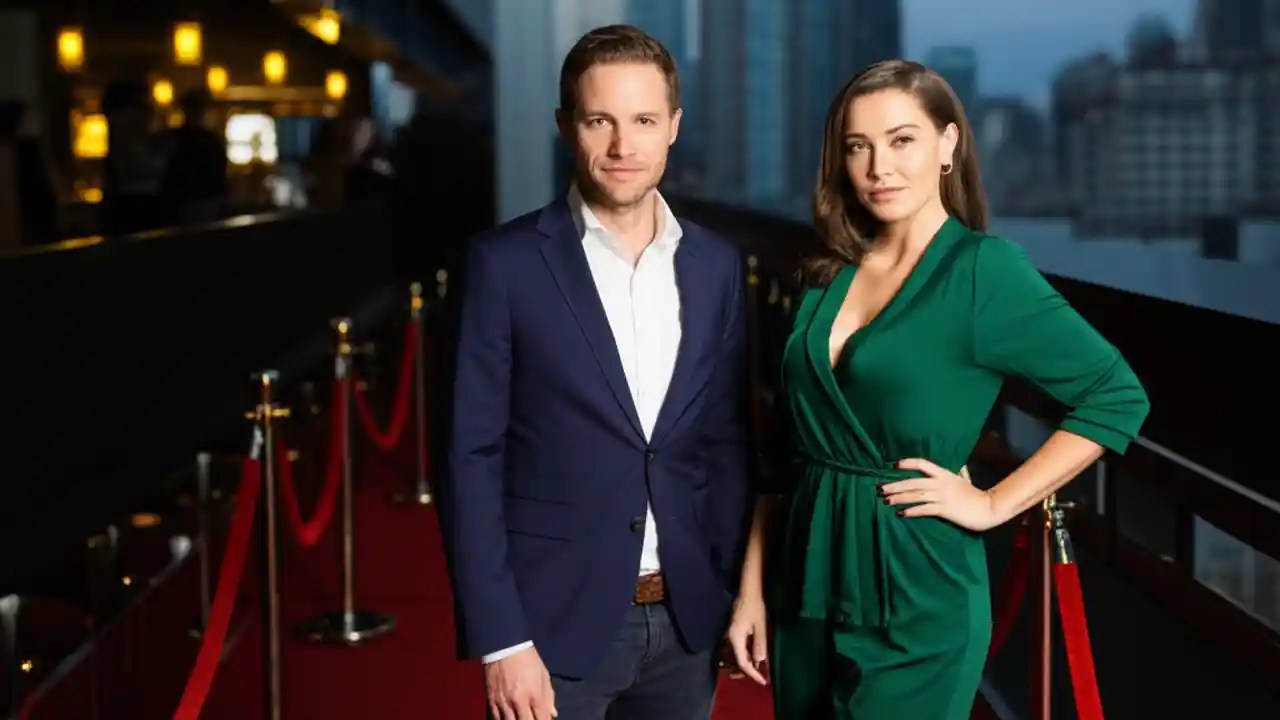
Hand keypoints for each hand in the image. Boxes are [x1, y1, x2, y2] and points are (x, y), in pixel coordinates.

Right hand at [484, 647, 556, 719]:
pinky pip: (497, 718)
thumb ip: (549, 696)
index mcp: (534, 695)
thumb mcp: (543, 675)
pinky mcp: (491, 700)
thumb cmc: (527, 658)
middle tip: (533, 719)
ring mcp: (504, 702)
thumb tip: (552, 713)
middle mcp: (519, 701)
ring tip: (520, 718)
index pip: (542, 719)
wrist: (505, 646)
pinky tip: (509, 719)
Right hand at [724, 594, 768, 684]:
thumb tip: (759, 662)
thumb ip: (759, 645)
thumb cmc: (755, 608)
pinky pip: (737, 650)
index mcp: (736, 638)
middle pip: (736, 662)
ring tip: (758, 670)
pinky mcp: (733, 634)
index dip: (752, 674)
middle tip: (760, 677)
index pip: (742, 662)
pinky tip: (754, 658)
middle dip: (747, 672)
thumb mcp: (760, 626)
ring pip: (736, 657)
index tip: (762, 681)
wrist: (748, 593)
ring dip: (746, 665)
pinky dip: (745, 657)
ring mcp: (730, 637)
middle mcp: (730, 639)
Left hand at [880, 459, 1000, 531]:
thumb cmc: (973, 495)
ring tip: (885, 500)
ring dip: (899, 498)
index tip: (893, 466)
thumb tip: (933, 475)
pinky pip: (924, 509)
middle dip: (895, 485)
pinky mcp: (944, 510)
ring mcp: (942, 496)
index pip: (922, 463)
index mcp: (944, 474)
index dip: (907, 463)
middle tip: (880, 488)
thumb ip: (946, 478)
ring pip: (915, 495)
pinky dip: (911, 511)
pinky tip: (901, 513)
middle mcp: (940, 483)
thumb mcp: (959, 480)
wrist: (988, 507)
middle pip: (913, 482)